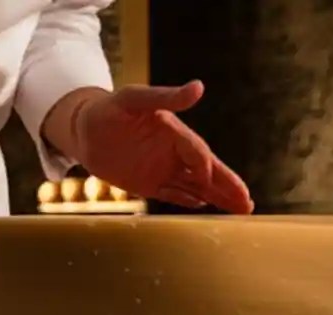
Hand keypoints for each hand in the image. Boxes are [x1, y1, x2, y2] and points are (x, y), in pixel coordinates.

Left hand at [45, 81, 252, 213]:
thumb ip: (165, 96)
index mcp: (174, 132)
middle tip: (248, 202)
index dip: (203, 165)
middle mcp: (173, 152)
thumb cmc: (109, 109)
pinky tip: (205, 206)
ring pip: (196, 186)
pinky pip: (174, 194)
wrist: (84, 128)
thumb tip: (199, 87)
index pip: (196, 152)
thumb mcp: (134, 99)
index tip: (206, 178)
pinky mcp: (150, 183)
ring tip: (240, 209)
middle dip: (227, 186)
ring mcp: (163, 168)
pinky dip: (189, 201)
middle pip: (207, 172)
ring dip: (217, 197)